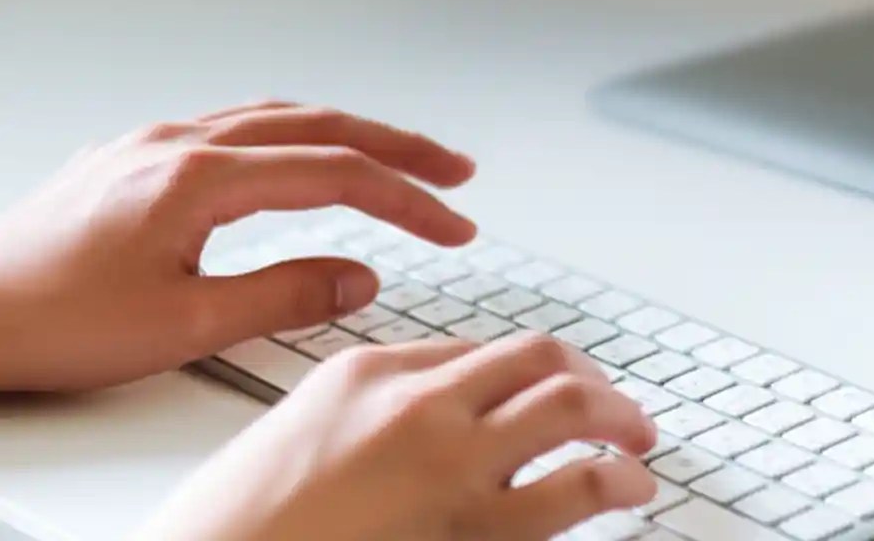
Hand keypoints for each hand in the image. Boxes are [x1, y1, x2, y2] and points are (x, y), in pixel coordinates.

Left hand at [0, 101, 475, 390]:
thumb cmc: (52, 322)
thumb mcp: (184, 326)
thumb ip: (283, 295)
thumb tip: (358, 276)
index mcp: (198, 178)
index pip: (335, 174)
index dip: (406, 198)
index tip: (453, 222)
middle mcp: (179, 144)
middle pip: (318, 125)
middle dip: (397, 147)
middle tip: (454, 170)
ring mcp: (154, 144)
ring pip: (276, 116)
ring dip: (347, 132)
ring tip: (397, 154)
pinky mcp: (134, 159)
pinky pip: (234, 123)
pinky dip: (292, 133)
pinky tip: (299, 151)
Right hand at [137, 333, 657, 540]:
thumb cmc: (236, 524)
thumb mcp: (296, 434)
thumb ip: (365, 410)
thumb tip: (435, 409)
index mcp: (367, 372)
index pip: (478, 350)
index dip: (531, 371)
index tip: (554, 387)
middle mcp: (419, 403)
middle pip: (536, 359)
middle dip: (591, 377)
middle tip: (617, 405)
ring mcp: (452, 461)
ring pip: (569, 405)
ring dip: (620, 418)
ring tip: (638, 439)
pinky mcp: (478, 528)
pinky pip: (575, 489)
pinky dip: (617, 481)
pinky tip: (630, 489)